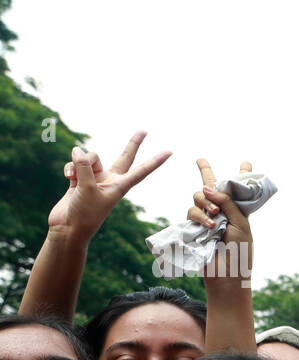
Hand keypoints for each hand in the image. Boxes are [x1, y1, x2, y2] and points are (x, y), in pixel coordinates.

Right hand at [49, 131, 170, 239]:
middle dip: (133, 144)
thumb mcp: (87, 188)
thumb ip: (84, 166)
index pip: (142, 170)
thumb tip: (78, 150)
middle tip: (144, 130)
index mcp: (120, 186)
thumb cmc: (84, 214)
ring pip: (90, 158)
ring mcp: (95, 179)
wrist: (68, 229)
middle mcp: (110, 180)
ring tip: (73, 177)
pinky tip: (66, 177)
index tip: (170, 152)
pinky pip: (75, 164)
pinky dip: (69, 167)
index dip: (155, 161)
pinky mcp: (80, 179)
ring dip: (78, 163)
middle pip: (124, 158)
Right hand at [192, 159, 254, 279]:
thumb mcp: (241, 224)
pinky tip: (210, 225)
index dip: (241, 175)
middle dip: (205, 171)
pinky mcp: (193, 227)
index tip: (246, 161)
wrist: (228, 275)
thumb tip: (208, 187)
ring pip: (198, 197)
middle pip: (210, 186)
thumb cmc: (240, 252)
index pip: (236, 190)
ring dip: (206, 202)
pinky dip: (200, 216)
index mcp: (236, 211)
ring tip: (215, 216)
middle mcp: (220, 212)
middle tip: (200, 160)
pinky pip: (191, 211)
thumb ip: (227, 204)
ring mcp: (206, 219)